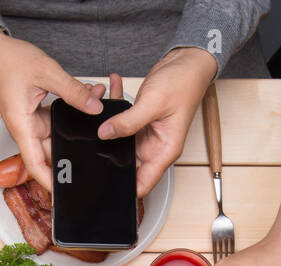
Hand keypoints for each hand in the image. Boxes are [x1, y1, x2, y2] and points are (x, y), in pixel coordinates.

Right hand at [0, 21, 104, 192]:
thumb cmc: (6, 60)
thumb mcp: (45, 72)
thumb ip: (72, 91)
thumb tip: (94, 107)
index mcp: (22, 126)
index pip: (36, 164)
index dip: (50, 182)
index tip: (66, 193)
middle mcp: (27, 128)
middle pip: (53, 149)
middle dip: (77, 146)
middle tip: (101, 141)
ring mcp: (33, 121)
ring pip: (61, 131)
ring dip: (79, 120)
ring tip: (99, 104)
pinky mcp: (38, 112)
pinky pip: (59, 117)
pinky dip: (74, 107)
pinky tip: (91, 95)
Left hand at [98, 48, 216, 198]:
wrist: (188, 62)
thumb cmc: (183, 83)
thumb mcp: (153, 104)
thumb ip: (128, 122)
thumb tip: (105, 134)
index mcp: (164, 151)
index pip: (142, 184)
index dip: (124, 187)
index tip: (104, 182)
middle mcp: (155, 147)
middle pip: (126, 164)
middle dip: (108, 153)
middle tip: (92, 139)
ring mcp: (147, 135)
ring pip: (119, 141)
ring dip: (108, 126)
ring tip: (98, 106)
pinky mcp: (139, 122)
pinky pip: (121, 122)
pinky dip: (113, 108)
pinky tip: (110, 92)